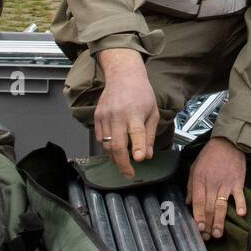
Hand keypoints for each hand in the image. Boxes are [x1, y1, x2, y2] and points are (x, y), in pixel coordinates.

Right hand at [95, 49, 159, 178]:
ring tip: (123, 163)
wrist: (123, 75)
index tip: (139, 160)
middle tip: (129, 174)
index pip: (136, 133)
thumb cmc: (141, 93)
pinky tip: (115, 149)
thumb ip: (149, 135)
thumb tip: (146, 156)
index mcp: (135, 113)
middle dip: (123, 164)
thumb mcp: (152, 112)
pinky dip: (107, 147)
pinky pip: (100, 139)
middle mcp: (118, 115)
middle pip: (118, 145)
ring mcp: (105, 116)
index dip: (137, 147)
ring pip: (107, 145)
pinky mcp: (97, 117)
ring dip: (114, 158)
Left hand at [186, 137, 246, 239]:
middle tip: (208, 237)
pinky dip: (241, 204)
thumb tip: (188, 202)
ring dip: (220, 220)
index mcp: (199, 180)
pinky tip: (241, 214)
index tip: (198, 229)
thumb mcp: (195, 167)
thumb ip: (191, 186)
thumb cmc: (209, 155)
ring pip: (222, 205)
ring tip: (218, 233)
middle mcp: (212, 183)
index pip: (198, 202)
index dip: (198, 216)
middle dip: (208, 224)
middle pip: (209, 207)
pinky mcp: (238, 181)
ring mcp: (226, 183)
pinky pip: (239, 195)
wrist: (228, 142)